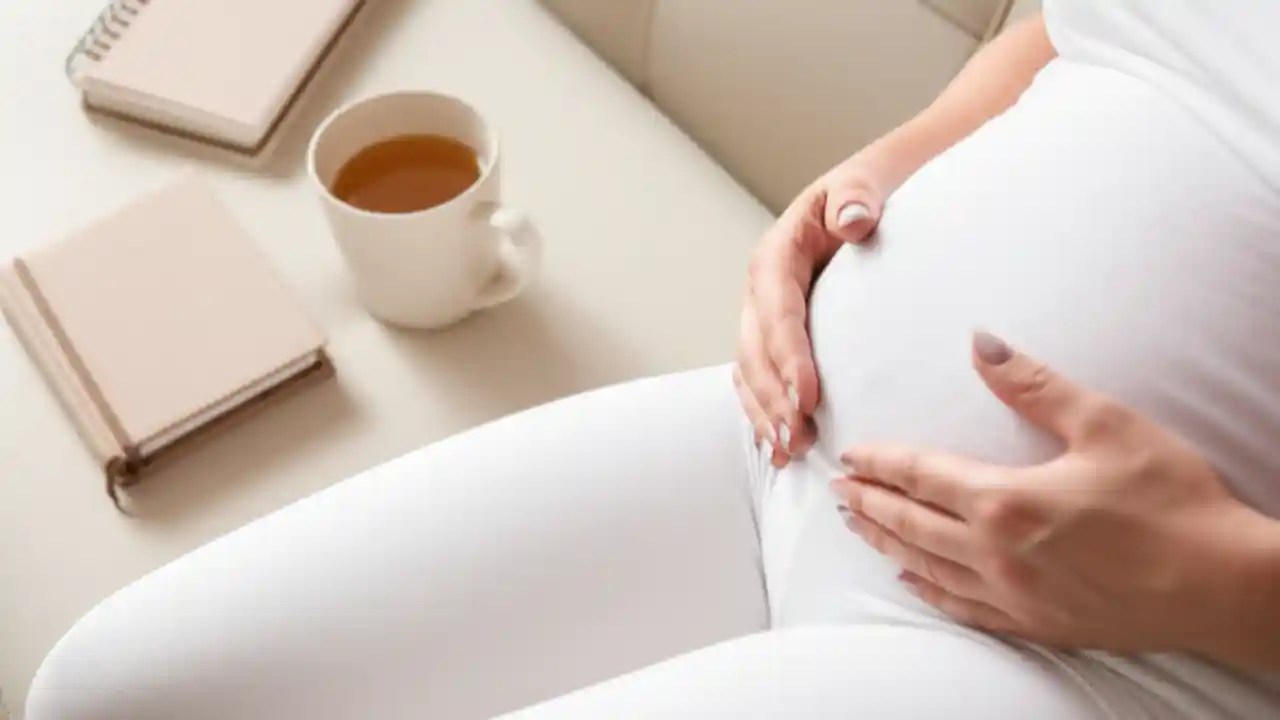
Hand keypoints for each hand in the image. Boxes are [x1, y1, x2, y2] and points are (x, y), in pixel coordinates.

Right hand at [735, 165, 884, 466]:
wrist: (877, 193)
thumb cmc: (877, 188)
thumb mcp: (869, 182)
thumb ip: (858, 196)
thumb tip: (853, 219)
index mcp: (780, 252)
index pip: (778, 309)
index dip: (788, 355)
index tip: (807, 395)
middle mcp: (764, 288)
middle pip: (756, 349)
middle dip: (772, 397)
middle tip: (798, 437)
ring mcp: (766, 315)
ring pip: (751, 370)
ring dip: (764, 413)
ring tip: (788, 452)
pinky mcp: (779, 337)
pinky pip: (761, 378)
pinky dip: (766, 413)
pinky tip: (781, 448)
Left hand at [830, 332, 1277, 660]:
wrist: (1224, 585)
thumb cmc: (1173, 501)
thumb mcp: (1106, 425)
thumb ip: (1034, 386)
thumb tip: (979, 343)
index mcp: (1005, 501)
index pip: (921, 476)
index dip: (881, 463)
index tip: (850, 454)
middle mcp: (996, 553)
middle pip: (911, 522)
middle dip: (870, 501)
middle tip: (836, 489)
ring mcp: (1013, 595)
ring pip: (927, 565)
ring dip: (886, 541)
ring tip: (858, 525)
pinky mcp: (1036, 623)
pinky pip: (964, 607)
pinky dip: (928, 589)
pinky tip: (911, 579)